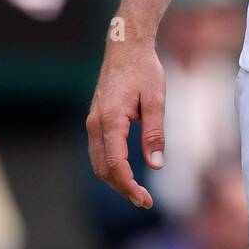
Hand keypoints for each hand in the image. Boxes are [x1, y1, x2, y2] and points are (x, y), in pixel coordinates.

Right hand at [86, 33, 165, 207]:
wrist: (125, 47)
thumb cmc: (144, 70)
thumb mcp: (156, 100)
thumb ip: (154, 133)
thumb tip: (156, 165)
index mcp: (110, 120)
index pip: (115, 164)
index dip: (129, 186)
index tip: (144, 200)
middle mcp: (95, 124)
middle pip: (102, 169)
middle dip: (122, 188)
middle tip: (144, 201)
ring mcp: (92, 122)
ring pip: (97, 162)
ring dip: (114, 180)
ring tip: (136, 191)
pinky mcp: (95, 119)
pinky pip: (98, 151)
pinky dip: (110, 167)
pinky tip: (126, 172)